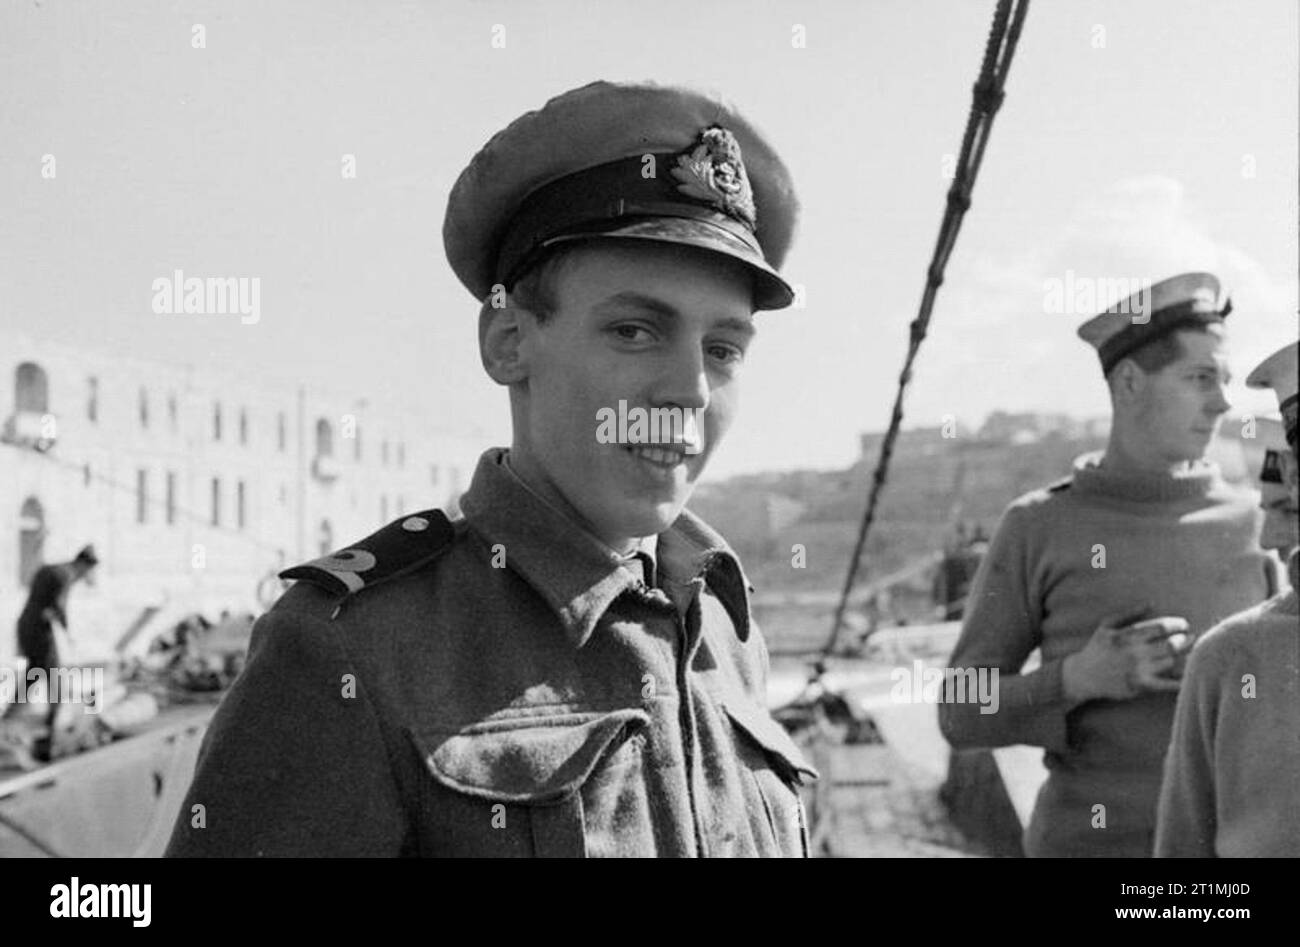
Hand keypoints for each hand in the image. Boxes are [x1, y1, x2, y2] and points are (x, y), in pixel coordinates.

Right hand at [1062, 606, 1190, 702]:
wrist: (1082, 675)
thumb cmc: (1097, 648)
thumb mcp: (1106, 626)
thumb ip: (1128, 614)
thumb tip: (1150, 603)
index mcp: (1128, 636)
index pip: (1161, 627)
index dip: (1177, 624)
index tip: (1184, 625)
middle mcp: (1134, 652)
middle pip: (1171, 645)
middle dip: (1186, 640)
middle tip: (1192, 638)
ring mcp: (1138, 670)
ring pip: (1172, 662)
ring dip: (1185, 657)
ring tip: (1193, 652)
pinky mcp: (1141, 686)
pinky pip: (1168, 684)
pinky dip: (1182, 681)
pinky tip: (1190, 675)